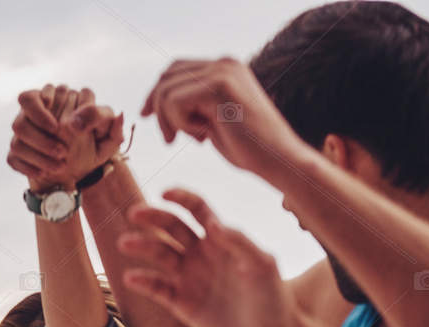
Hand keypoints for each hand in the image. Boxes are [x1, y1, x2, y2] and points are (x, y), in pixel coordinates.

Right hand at [8, 85, 124, 189]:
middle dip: (45, 130)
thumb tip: (117, 115)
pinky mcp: (16, 150)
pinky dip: (28, 165)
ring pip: (18, 127)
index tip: (66, 128)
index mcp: (60, 98)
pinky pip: (14, 153)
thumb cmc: (92, 152)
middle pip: (26, 105)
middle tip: (63, 151)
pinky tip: (44, 174)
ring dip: (38, 148)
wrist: (75, 176)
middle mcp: (38, 109)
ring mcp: (24, 128)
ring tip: (59, 165)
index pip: (48, 91)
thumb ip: (114, 126)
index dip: (54, 106)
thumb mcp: (107, 142)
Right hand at [117, 188, 302, 326]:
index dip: (181, 198)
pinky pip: (158, 288)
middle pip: (172, 227)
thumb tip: (214, 224)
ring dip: (142, 246)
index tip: (164, 193)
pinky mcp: (183, 304)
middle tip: (134, 214)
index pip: (197, 210)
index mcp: (222, 240)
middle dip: (153, 218)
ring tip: (126, 243)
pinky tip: (131, 277)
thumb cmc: (273, 301)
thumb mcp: (262, 266)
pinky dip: (143, 281)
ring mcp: (191, 279)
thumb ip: (240, 242)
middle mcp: (203, 255)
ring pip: (160, 254)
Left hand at [141, 58, 309, 184]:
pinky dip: (181, 124)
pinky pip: (175, 102)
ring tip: (196, 138)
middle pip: (167, 76)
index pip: (175, 69)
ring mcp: (222, 71)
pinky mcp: (219, 86)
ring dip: (172, 121)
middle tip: (170, 139)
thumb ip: (196, 105)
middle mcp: (224, 63)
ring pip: (167, 91)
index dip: (157, 93)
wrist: (280, 160)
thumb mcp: (216, 120)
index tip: (148, 116)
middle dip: (159, 109)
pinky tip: (203, 136)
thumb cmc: (251, 149)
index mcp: (225, 68)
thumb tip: (164, 101)